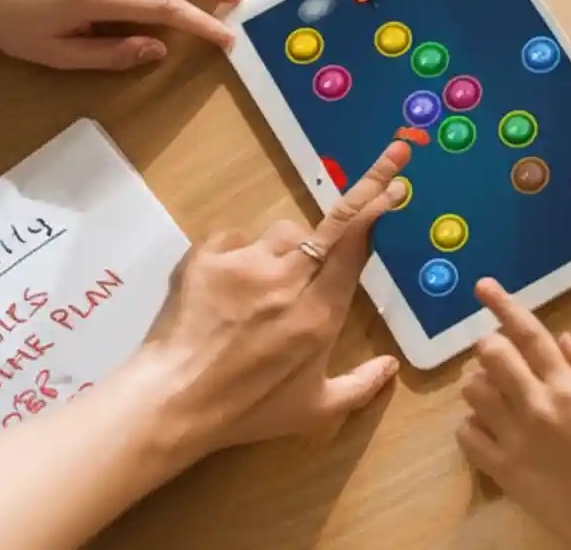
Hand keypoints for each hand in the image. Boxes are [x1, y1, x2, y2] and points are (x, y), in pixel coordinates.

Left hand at [138, 141, 410, 462]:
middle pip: (330, 224)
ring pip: (282, 232)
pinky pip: (235, 238)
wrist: (173, 401)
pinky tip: (229, 285)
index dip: (378, 209)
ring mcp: (244, 263)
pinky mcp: (206, 257)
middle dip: (359, 196)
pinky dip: (239, 254)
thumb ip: (360, 385)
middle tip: (385, 161)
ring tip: (268, 285)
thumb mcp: (313, 409)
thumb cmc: (248, 410)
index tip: (397, 185)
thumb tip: (393, 365)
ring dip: (286, 249)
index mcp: (320, 314)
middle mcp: (287, 280)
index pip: (356, 247)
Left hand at [457, 279, 570, 549]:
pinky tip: (490, 428)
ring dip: (480, 385)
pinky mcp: (498, 467)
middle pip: (493, 355)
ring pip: (472, 390)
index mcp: (568, 388)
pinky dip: (472, 424)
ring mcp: (514, 438)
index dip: (504, 305)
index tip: (482, 286)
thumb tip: (563, 336)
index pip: (530, 335)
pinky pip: (465, 431)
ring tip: (497, 397)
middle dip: (490, 347)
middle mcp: (537, 406)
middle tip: (498, 357)